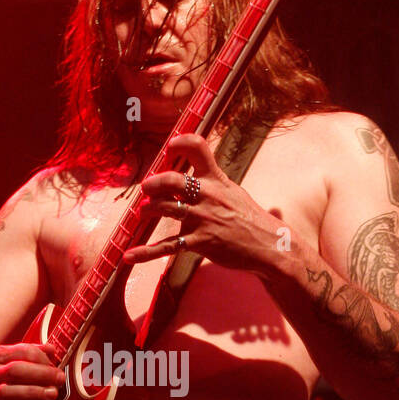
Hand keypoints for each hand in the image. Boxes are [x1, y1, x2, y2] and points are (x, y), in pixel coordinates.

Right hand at [0, 342, 64, 399]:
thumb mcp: (3, 360)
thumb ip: (27, 353)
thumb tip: (52, 349)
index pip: (22, 353)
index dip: (42, 359)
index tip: (56, 367)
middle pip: (16, 370)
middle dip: (41, 374)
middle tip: (59, 379)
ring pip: (9, 394)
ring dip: (32, 394)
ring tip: (51, 395)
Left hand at [122, 133, 279, 270]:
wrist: (269, 246)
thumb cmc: (250, 219)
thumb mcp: (235, 192)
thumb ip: (215, 181)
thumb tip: (199, 173)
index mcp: (217, 179)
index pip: (199, 148)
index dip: (181, 143)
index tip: (169, 147)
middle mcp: (208, 195)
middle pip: (172, 180)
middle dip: (153, 184)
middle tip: (146, 188)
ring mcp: (203, 219)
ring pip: (165, 209)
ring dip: (148, 210)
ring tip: (143, 212)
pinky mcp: (200, 242)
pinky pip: (167, 246)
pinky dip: (145, 253)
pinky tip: (129, 256)